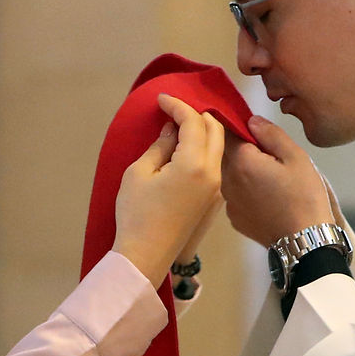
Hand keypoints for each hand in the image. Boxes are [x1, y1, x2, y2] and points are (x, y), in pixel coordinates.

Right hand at [113, 94, 225, 287]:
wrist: (147, 256)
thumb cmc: (137, 214)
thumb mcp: (140, 172)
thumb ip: (160, 145)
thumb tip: (173, 129)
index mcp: (194, 164)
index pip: (193, 122)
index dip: (178, 105)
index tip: (162, 99)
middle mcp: (213, 173)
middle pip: (215, 130)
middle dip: (197, 114)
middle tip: (175, 109)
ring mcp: (217, 189)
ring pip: (218, 148)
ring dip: (203, 132)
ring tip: (181, 126)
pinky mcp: (214, 201)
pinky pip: (215, 166)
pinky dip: (205, 150)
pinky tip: (187, 150)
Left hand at [221, 115, 333, 246]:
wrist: (305, 241)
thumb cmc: (305, 197)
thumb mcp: (296, 157)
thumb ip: (271, 134)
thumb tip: (252, 121)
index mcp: (241, 162)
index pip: (229, 132)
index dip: (242, 127)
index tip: (255, 130)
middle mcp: (227, 181)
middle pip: (228, 155)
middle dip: (244, 151)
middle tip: (270, 157)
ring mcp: (229, 203)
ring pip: (231, 176)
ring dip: (244, 172)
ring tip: (270, 179)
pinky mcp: (234, 219)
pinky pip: (236, 196)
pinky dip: (246, 192)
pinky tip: (265, 198)